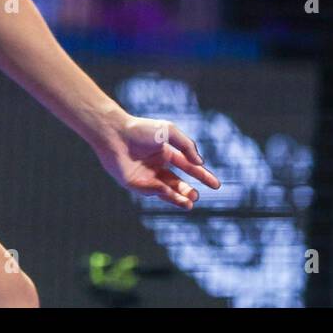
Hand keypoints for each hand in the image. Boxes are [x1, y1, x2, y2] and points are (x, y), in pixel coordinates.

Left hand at [92, 115, 220, 209]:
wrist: (116, 134)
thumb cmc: (142, 129)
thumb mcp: (170, 132)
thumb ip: (187, 146)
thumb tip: (200, 163)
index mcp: (166, 153)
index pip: (188, 168)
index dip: (203, 176)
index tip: (217, 185)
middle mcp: (157, 166)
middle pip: (178, 183)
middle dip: (188, 191)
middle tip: (196, 196)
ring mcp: (146, 176)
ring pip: (166, 192)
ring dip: (178, 198)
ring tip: (190, 203)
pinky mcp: (134, 184)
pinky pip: (152, 192)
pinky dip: (163, 193)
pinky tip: (169, 191)